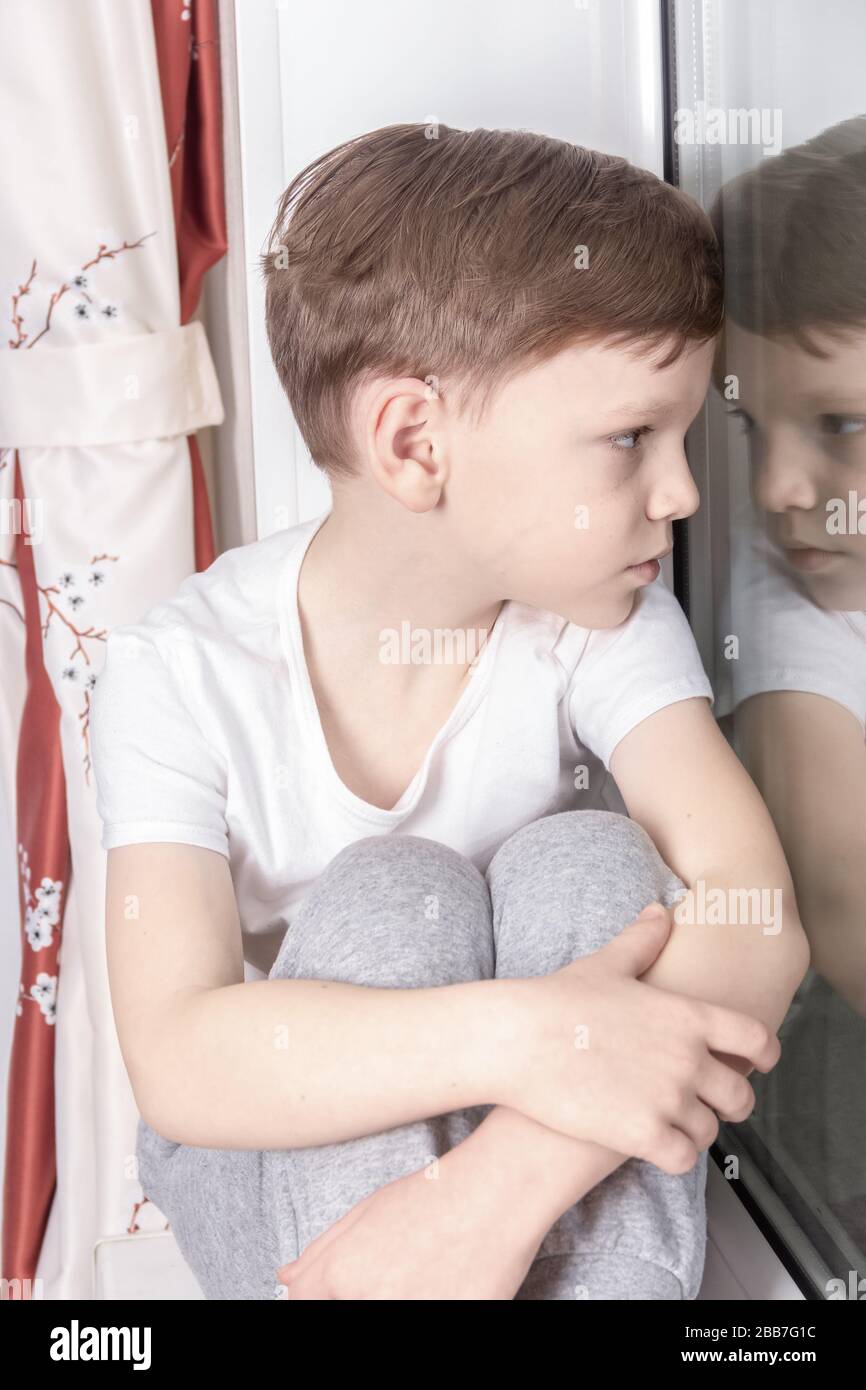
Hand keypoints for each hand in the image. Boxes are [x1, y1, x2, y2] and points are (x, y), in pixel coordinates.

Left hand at [275, 1160, 540, 1299]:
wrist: (496, 1194)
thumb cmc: (433, 1194)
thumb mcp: (366, 1211)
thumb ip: (321, 1252)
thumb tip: (287, 1280)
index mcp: (343, 1275)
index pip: (308, 1302)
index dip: (326, 1293)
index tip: (357, 1279)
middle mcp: (372, 1302)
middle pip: (349, 1313)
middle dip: (369, 1292)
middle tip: (402, 1268)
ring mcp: (415, 1315)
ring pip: (390, 1311)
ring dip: (405, 1295)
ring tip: (427, 1273)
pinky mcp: (453, 1323)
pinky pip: (430, 1316)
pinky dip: (435, 1300)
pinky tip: (446, 1282)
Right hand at [499, 902, 781, 1172]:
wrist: (518, 1039)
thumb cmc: (558, 999)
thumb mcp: (607, 963)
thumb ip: (642, 940)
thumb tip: (659, 909)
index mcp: (688, 1015)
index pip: (756, 1039)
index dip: (765, 1054)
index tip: (761, 1064)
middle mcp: (688, 1058)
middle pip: (740, 1095)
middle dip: (732, 1103)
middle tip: (716, 1106)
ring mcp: (668, 1099)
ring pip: (710, 1132)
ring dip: (697, 1131)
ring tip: (679, 1126)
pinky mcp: (642, 1134)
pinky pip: (682, 1160)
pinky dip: (675, 1156)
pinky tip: (657, 1146)